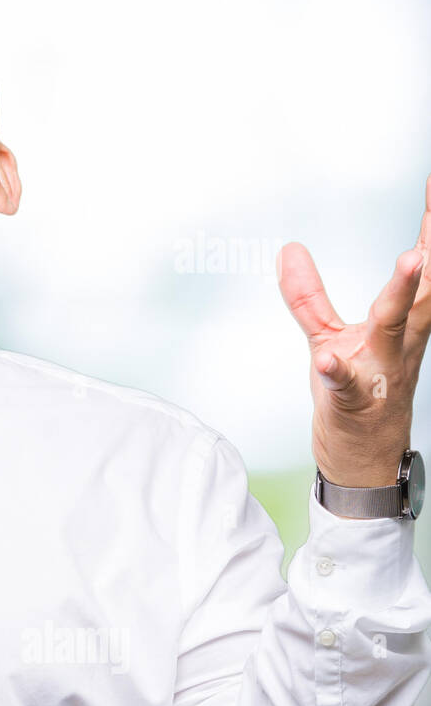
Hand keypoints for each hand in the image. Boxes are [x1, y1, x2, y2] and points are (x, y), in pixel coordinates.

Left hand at [278, 174, 430, 487]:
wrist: (362, 455)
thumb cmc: (356, 390)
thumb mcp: (328, 334)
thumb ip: (308, 294)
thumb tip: (288, 249)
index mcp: (403, 321)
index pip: (423, 266)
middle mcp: (401, 341)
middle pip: (425, 289)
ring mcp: (380, 370)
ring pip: (397, 327)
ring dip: (404, 294)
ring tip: (411, 259)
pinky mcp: (353, 400)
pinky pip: (347, 383)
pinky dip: (337, 371)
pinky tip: (327, 359)